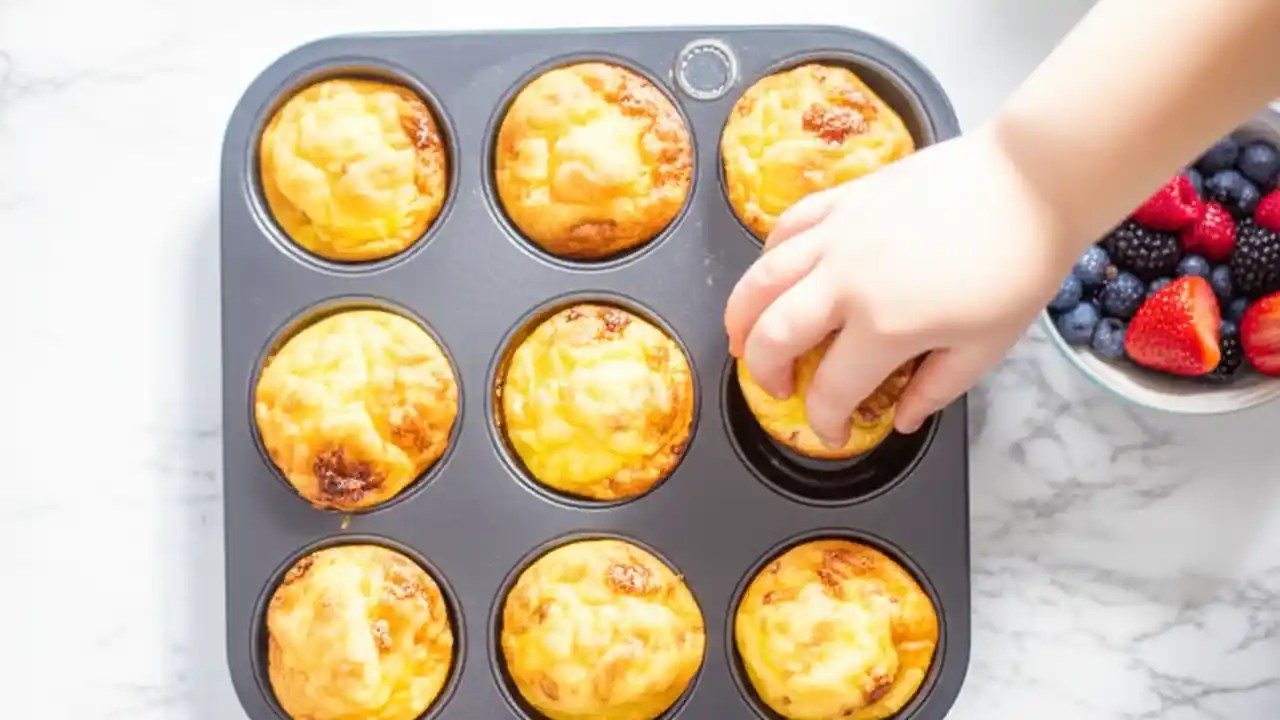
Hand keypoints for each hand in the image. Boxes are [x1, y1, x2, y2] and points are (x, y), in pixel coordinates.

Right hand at [724, 127, 1075, 444]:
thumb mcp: (985, 346)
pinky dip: (768, 258)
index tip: (833, 431)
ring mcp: (837, 236)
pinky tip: (773, 275)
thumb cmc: (1016, 266)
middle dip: (764, 372)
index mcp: (886, 327)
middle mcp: (846, 282)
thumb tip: (899, 419)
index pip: (830, 390)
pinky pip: (784, 230)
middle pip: (773, 336)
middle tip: (776, 386)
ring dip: (741, 317)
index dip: (824, 421)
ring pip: (761, 280)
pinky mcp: (841, 200)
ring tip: (742, 337)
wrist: (1029, 182)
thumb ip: (935, 389)